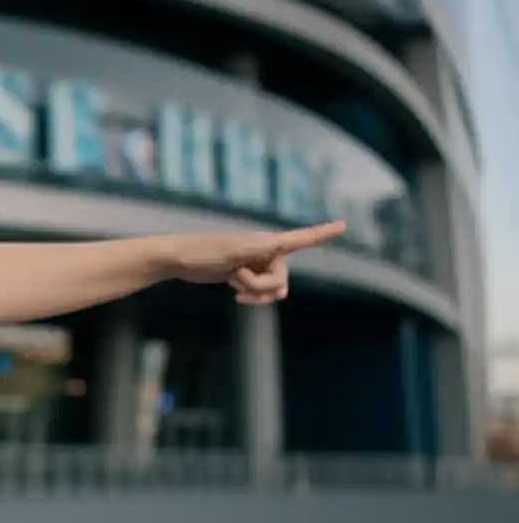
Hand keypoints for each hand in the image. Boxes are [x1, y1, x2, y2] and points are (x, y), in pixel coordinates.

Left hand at [166, 220, 345, 304]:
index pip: (301, 239)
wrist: (179, 259)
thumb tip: (276, 247)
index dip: (323, 234)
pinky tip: (234, 293)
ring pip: (273, 290)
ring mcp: (256, 264)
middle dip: (263, 288)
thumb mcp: (232, 254)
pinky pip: (261, 294)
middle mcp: (265, 251)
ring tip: (234, 287)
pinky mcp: (245, 275)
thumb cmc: (203, 252)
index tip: (343, 225)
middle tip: (238, 279)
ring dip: (257, 295)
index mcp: (266, 242)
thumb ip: (257, 254)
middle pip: (282, 279)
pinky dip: (252, 297)